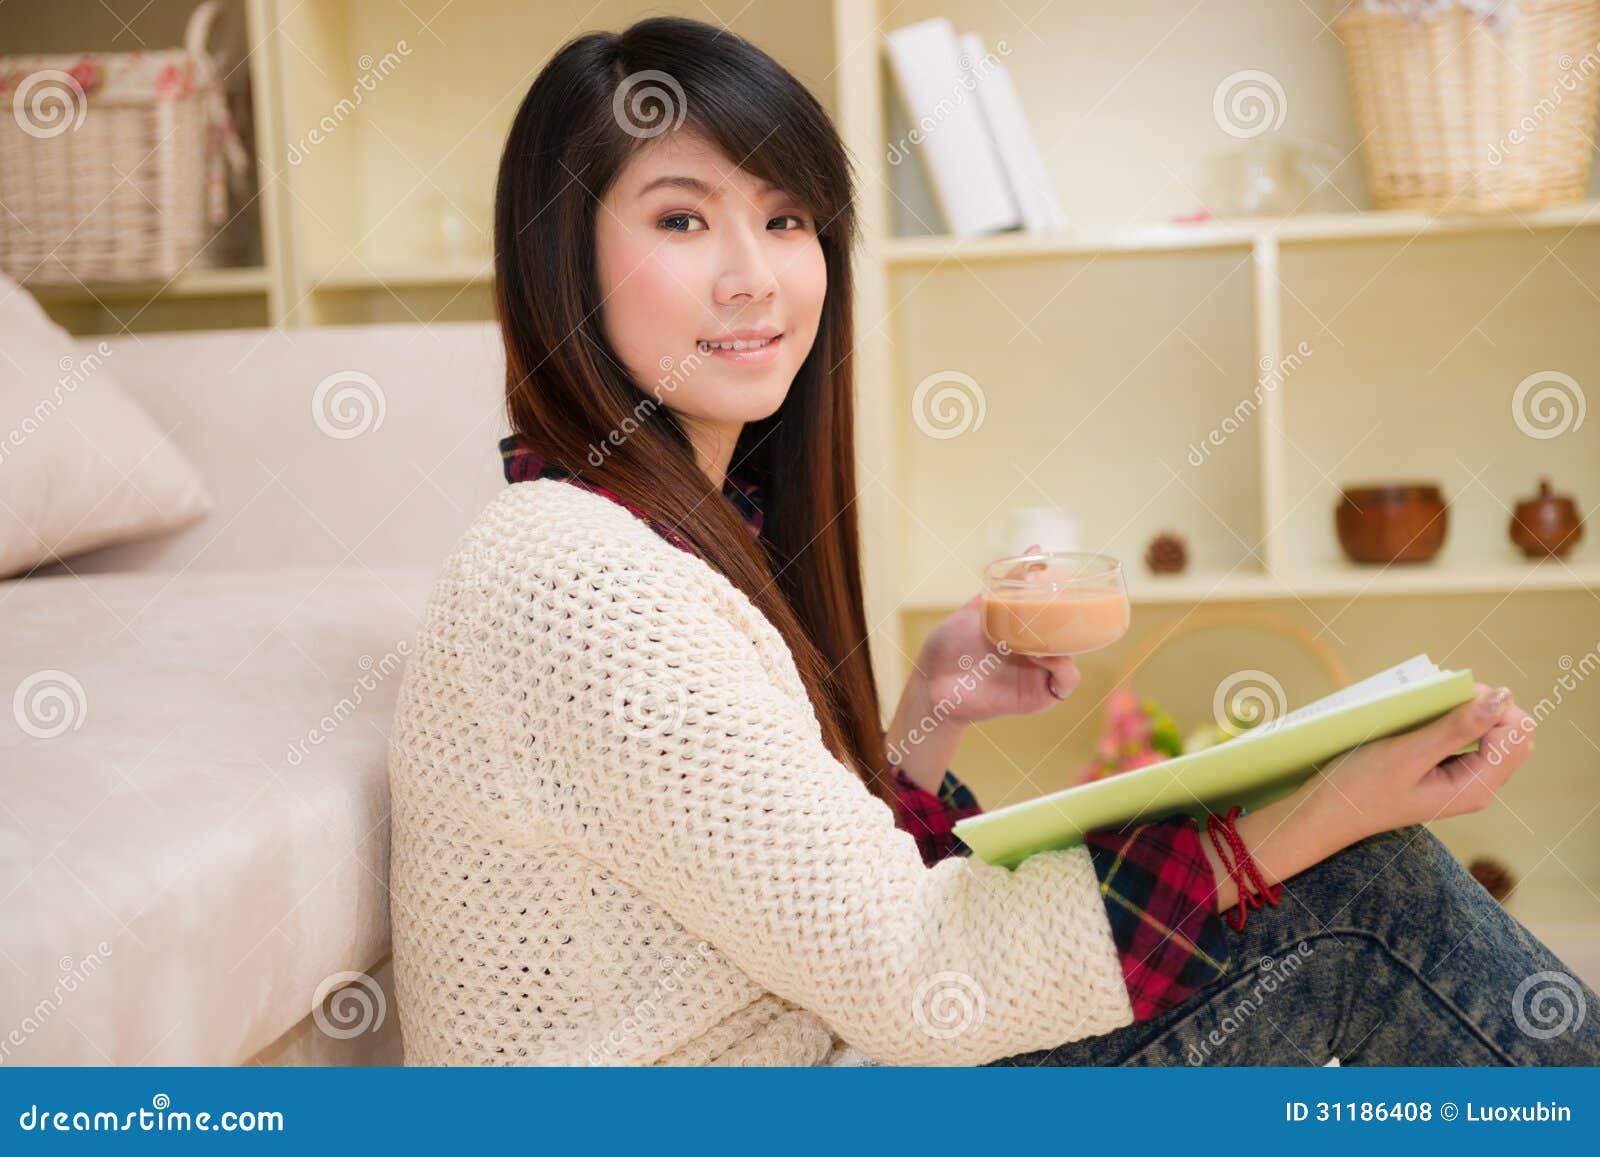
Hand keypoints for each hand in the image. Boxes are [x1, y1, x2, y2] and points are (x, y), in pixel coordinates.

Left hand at [914, 544, 1080, 725]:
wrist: (931, 684)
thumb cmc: (949, 646)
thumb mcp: (977, 609)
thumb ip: (1004, 585)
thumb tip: (1035, 549)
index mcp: (1023, 629)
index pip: (1057, 613)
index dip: (1068, 599)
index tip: (1067, 581)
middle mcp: (1035, 650)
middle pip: (1070, 633)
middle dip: (1075, 618)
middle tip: (1066, 602)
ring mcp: (1038, 673)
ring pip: (1073, 655)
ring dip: (1067, 643)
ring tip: (1044, 633)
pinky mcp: (1038, 696)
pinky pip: (1066, 683)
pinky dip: (1062, 668)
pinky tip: (1040, 657)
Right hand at [1292, 681, 1534, 845]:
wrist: (1326, 813)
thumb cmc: (1360, 787)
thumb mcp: (1407, 754)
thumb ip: (1456, 728)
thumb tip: (1502, 697)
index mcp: (1475, 787)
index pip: (1516, 734)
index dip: (1493, 707)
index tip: (1453, 696)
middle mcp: (1477, 787)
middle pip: (1511, 735)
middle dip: (1487, 709)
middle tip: (1443, 701)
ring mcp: (1462, 783)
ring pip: (1492, 736)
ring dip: (1469, 715)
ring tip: (1432, 708)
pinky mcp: (1446, 776)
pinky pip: (1470, 743)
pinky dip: (1456, 724)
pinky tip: (1426, 720)